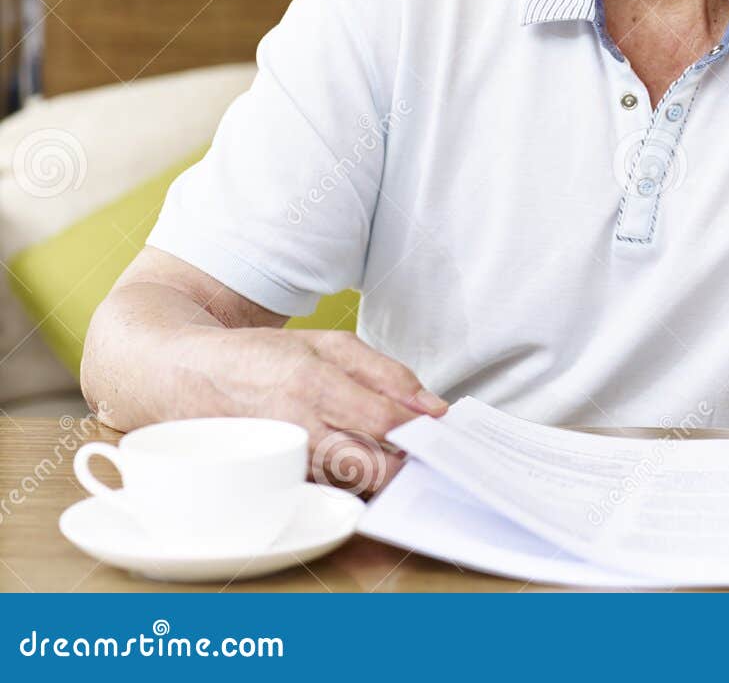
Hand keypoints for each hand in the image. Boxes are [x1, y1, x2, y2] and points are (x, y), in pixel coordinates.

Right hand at [185, 327, 446, 494]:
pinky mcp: (273, 481)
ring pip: (351, 486)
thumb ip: (385, 373)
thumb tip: (432, 406)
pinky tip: (362, 464)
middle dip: (406, 462)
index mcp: (312, 383)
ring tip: (395, 454)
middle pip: (371, 465)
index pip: (382, 420)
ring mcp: (282, 461)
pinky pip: (327, 490)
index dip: (418, 427)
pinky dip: (353, 483)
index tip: (439, 426)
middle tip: (423, 449)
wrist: (184, 376)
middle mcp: (296, 428)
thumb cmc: (260, 356)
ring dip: (382, 476)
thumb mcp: (327, 343)